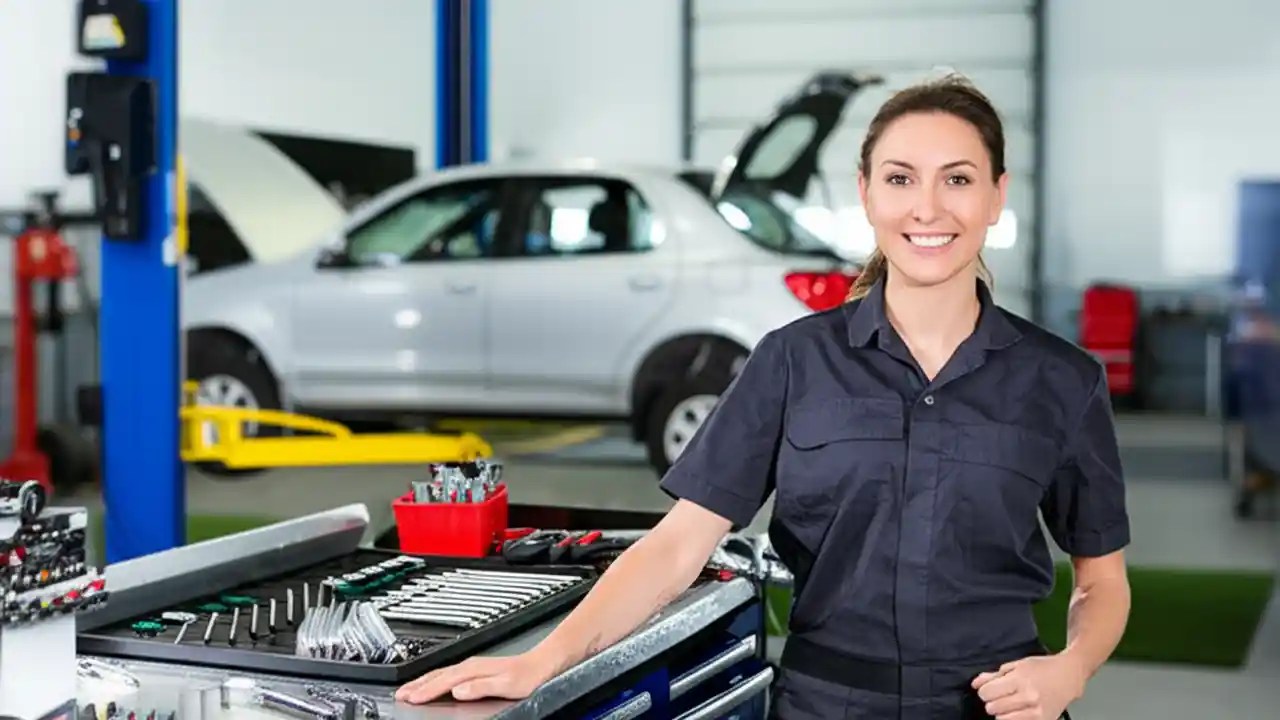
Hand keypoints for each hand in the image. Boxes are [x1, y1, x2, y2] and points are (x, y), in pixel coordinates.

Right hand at [395, 651, 556, 704]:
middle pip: (438, 676)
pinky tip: (436, 683)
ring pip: (442, 673)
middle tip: (400, 694)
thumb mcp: (505, 685)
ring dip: (424, 681)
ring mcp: (474, 667)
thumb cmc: (528, 675)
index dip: (425, 691)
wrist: (543, 664)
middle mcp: (471, 666)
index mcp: (474, 670)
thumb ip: (480, 687)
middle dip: (418, 685)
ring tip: (410, 689)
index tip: (409, 699)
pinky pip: (449, 674)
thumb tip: (458, 690)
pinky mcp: (477, 670)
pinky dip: (436, 679)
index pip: (443, 682)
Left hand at [971, 653, 1085, 719]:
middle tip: (1002, 696)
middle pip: (992, 708)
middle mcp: (1028, 697)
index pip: (986, 693)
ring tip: (1011, 703)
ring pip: (1001, 719)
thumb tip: (975, 684)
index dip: (985, 691)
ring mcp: (1036, 712)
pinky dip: (1013, 718)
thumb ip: (994, 675)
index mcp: (1020, 680)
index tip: (990, 689)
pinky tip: (1018, 711)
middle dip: (992, 701)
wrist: (1069, 676)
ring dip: (1002, 712)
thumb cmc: (1042, 668)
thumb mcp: (1017, 665)